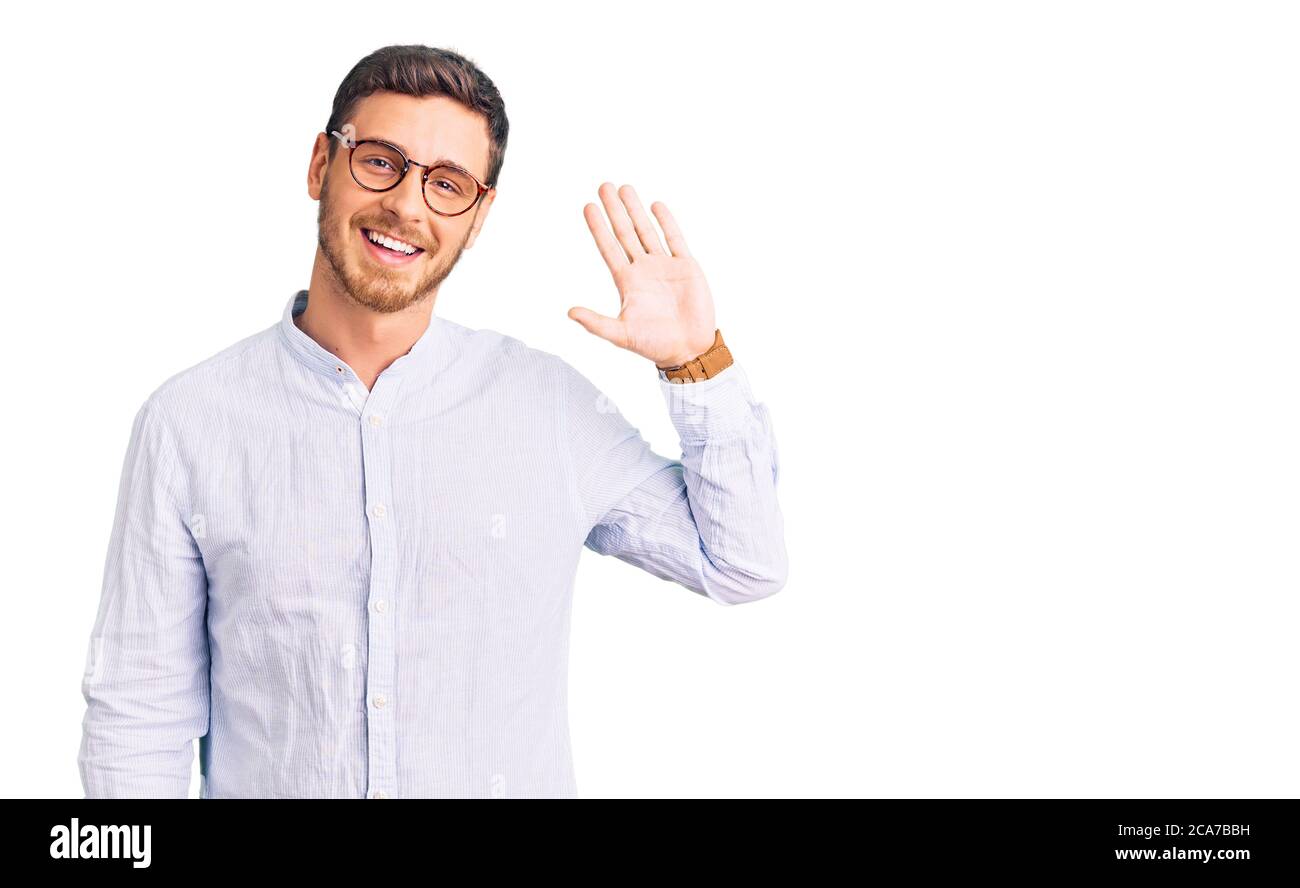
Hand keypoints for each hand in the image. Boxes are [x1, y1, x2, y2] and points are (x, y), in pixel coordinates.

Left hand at [569, 182, 716, 367]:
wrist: (688, 349)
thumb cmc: (654, 345)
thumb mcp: (621, 335)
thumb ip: (596, 323)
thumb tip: (570, 312)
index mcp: (626, 282)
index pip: (608, 248)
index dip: (598, 227)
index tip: (588, 207)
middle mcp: (643, 269)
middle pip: (625, 233)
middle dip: (614, 210)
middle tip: (604, 186)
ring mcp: (664, 266)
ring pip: (647, 231)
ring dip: (636, 210)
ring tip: (625, 188)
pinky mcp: (686, 266)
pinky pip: (674, 239)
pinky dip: (666, 222)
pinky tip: (656, 205)